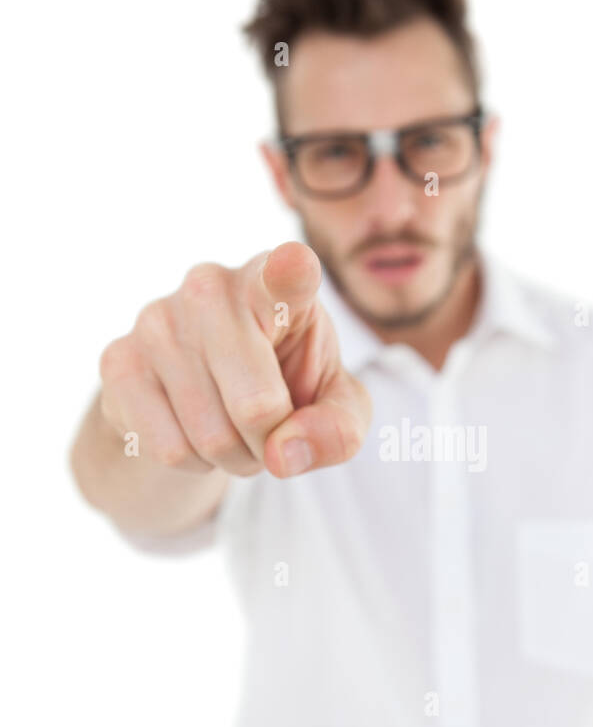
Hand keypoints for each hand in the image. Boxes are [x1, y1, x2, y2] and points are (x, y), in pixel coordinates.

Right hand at [98, 242, 371, 478]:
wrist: (197, 397)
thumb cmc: (282, 384)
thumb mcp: (333, 405)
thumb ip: (339, 429)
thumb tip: (284, 454)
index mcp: (275, 283)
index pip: (286, 273)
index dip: (290, 272)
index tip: (294, 263)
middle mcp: (212, 286)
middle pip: (256, 406)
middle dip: (270, 444)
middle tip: (268, 431)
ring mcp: (157, 319)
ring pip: (212, 437)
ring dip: (233, 458)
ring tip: (232, 429)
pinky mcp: (118, 360)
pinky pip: (169, 448)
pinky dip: (192, 463)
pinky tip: (191, 431)